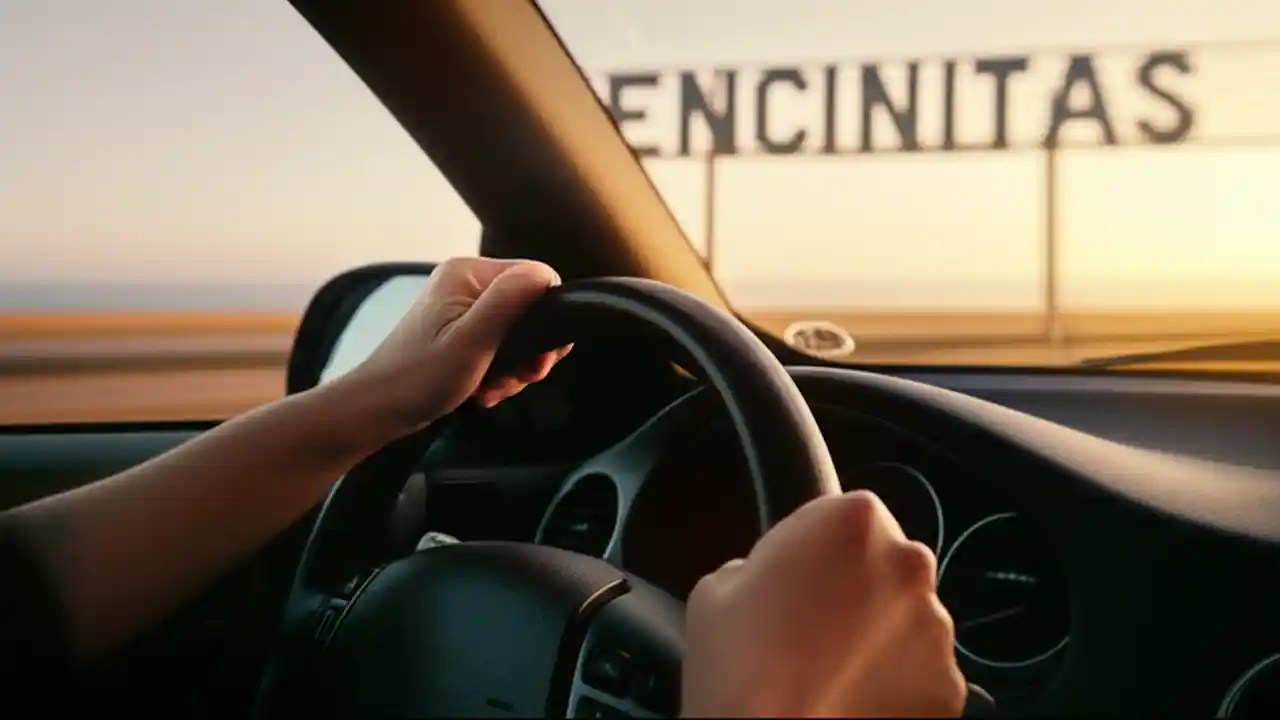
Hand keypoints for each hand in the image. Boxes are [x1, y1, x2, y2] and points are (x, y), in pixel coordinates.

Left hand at [339, 257, 569, 440]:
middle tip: (515, 379)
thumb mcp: (469, 341)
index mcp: (469, 273)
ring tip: (491, 388)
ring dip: (514, 368)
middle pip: (531, 309)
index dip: (547, 319)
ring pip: (520, 334)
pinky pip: (501, 347)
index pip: (537, 278)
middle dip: (529, 352)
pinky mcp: (461, 331)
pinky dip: (500, 372)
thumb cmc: (417, 379)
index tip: (535, 360)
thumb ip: (507, 304)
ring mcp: (463, 307)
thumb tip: (545, 276)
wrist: (377, 410)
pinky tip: (483, 390)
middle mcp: (467, 282)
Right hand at [683, 490, 965, 717]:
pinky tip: (854, 696)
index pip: (845, 514)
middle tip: (813, 626)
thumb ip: (761, 564)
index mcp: (854, 520)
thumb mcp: (719, 585)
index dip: (817, 548)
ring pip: (906, 618)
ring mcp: (936, 626)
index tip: (797, 578)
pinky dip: (897, 682)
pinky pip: (921, 672)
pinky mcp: (950, 684)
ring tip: (831, 669)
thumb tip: (775, 581)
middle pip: (885, 562)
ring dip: (879, 633)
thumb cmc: (737, 662)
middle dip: (858, 586)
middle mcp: (908, 563)